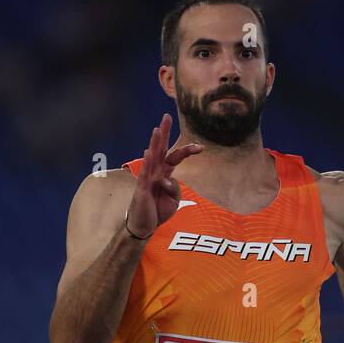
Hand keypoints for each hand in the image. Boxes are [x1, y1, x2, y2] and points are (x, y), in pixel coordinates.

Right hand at [125, 114, 202, 237]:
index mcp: (164, 174)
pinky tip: (148, 152)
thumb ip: (175, 189)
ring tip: (157, 130)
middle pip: (161, 149)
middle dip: (164, 133)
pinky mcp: (142, 189)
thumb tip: (170, 180)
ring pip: (152, 158)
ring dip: (154, 144)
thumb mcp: (173, 200)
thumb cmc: (157, 211)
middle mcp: (155, 172)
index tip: (201, 147)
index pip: (175, 157)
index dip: (187, 151)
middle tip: (167, 116)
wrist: (144, 226)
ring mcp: (147, 179)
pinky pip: (144, 174)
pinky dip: (147, 163)